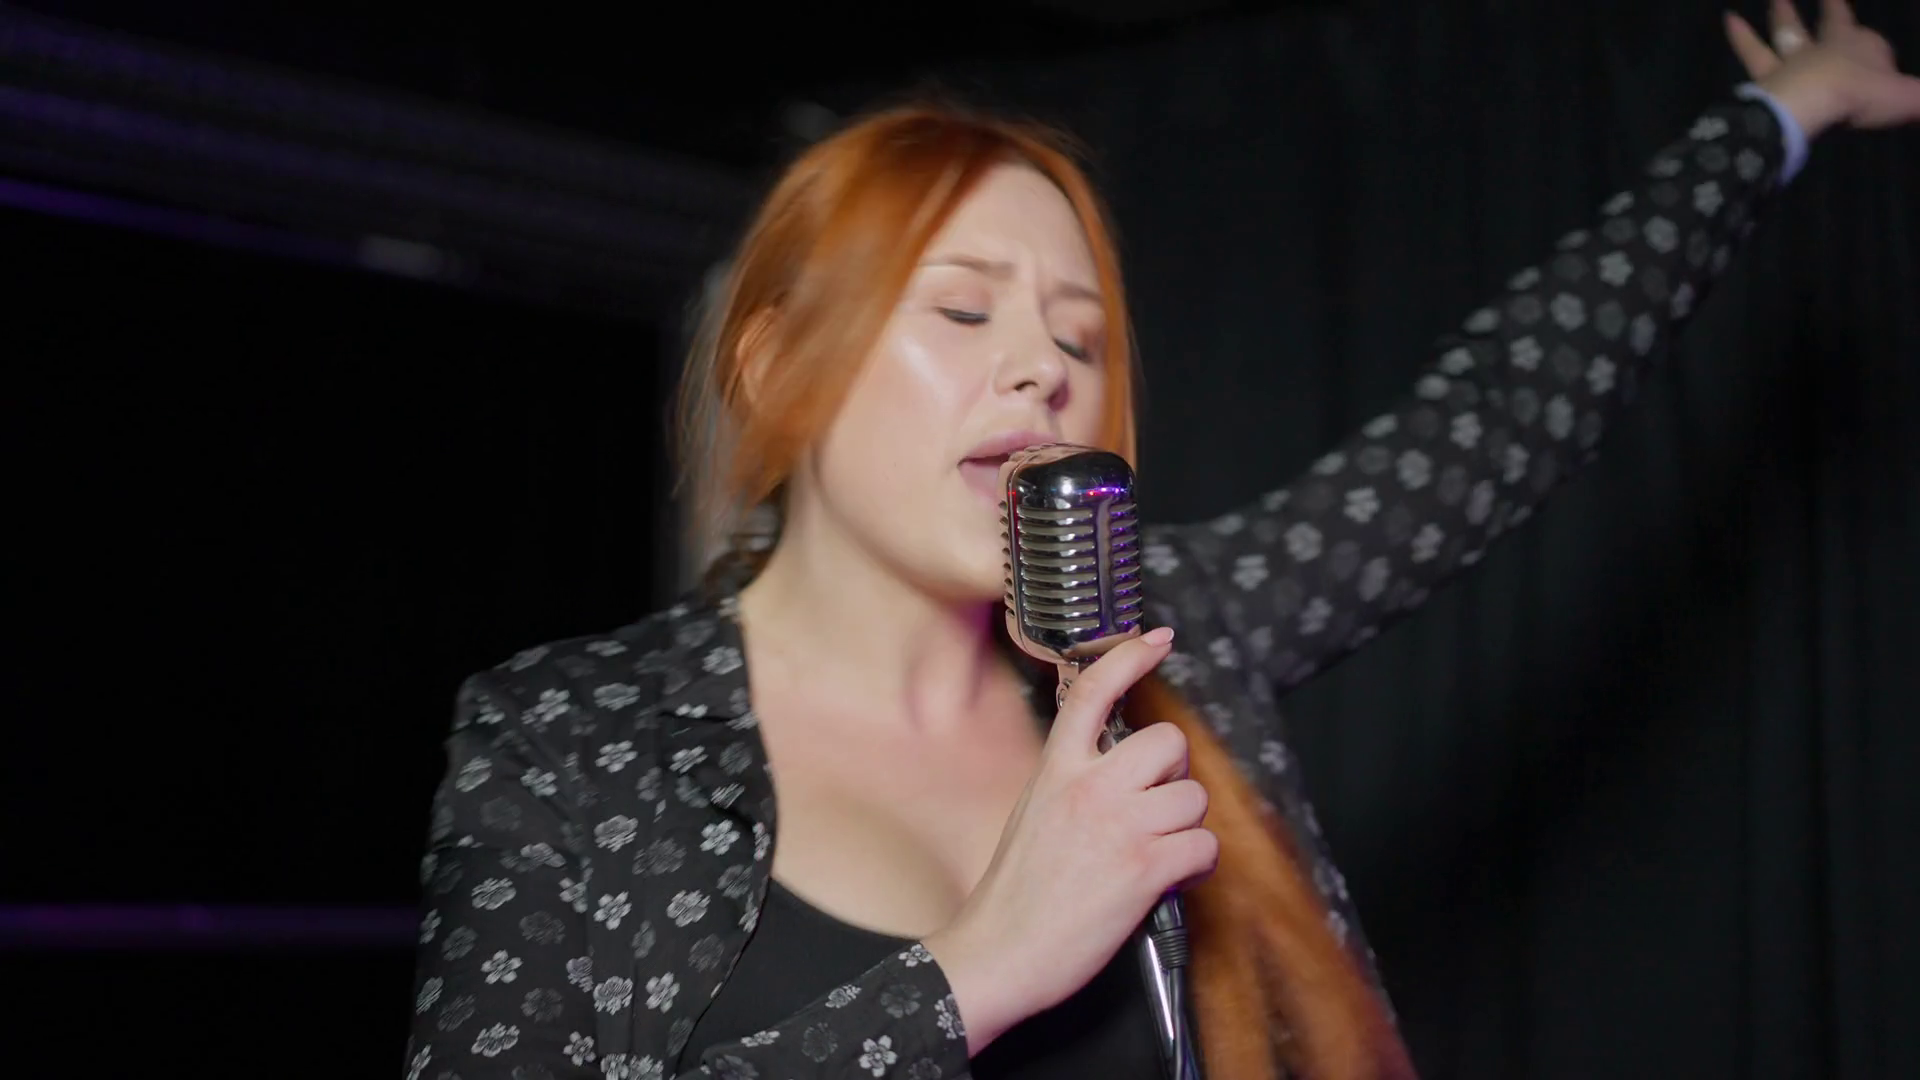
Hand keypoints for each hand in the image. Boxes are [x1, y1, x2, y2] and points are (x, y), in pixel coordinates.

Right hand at [922, 626, 1216, 1055]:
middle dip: (1173, 776)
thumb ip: (1072, 782)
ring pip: (1193, 797)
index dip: (1130, 658)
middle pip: (1168, 743)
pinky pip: (1204, 846)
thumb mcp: (1032, 814)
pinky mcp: (1144, 869)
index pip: (1092, 693)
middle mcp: (1089, 787)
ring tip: (1156, 853)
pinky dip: (1197, 864)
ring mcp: (1119, 826)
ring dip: (1186, 827)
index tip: (1157, 640)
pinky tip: (1172, 878)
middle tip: (1153, 809)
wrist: (999, 953)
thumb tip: (1118, 772)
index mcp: (1056, 769)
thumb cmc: (1013, 896)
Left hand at [1727, 0, 1919, 134]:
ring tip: (1774, 0)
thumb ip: (1918, 99)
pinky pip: (1751, 50)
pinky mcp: (1767, 74)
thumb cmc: (1863, 95)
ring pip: (1786, 30)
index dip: (1875, 51)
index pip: (1871, 43)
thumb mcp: (1906, 98)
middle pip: (1828, 23)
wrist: (1816, 100)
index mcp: (1862, 47)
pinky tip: (1728, 18)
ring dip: (1781, 14)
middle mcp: (1827, 46)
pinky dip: (1740, 35)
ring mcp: (1794, 58)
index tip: (1879, 68)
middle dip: (1829, 9)